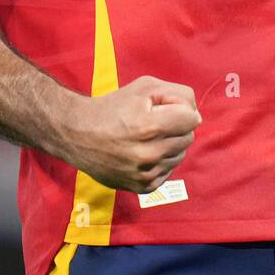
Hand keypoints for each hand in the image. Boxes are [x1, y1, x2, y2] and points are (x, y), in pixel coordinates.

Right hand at [55, 75, 200, 192]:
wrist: (78, 134)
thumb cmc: (114, 107)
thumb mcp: (145, 87)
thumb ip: (178, 94)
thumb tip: (196, 116)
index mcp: (149, 126)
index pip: (192, 118)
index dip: (179, 109)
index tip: (162, 108)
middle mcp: (148, 154)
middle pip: (188, 137)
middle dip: (175, 126)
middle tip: (151, 121)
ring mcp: (145, 174)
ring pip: (180, 155)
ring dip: (169, 144)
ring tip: (145, 137)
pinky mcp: (142, 187)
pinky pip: (169, 171)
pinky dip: (161, 161)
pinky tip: (142, 152)